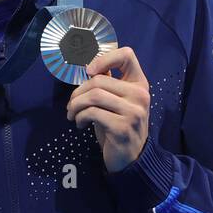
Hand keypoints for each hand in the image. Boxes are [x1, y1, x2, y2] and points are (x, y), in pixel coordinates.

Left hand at [66, 45, 149, 172]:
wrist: (130, 157)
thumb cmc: (117, 125)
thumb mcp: (115, 102)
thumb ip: (108, 84)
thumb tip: (89, 67)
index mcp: (139, 84)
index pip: (126, 55)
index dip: (103, 58)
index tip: (88, 72)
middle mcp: (140, 95)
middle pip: (98, 80)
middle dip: (77, 93)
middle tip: (72, 105)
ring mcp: (134, 111)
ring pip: (93, 95)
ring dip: (75, 105)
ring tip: (73, 114)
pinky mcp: (123, 127)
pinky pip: (92, 113)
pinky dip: (79, 117)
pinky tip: (80, 124)